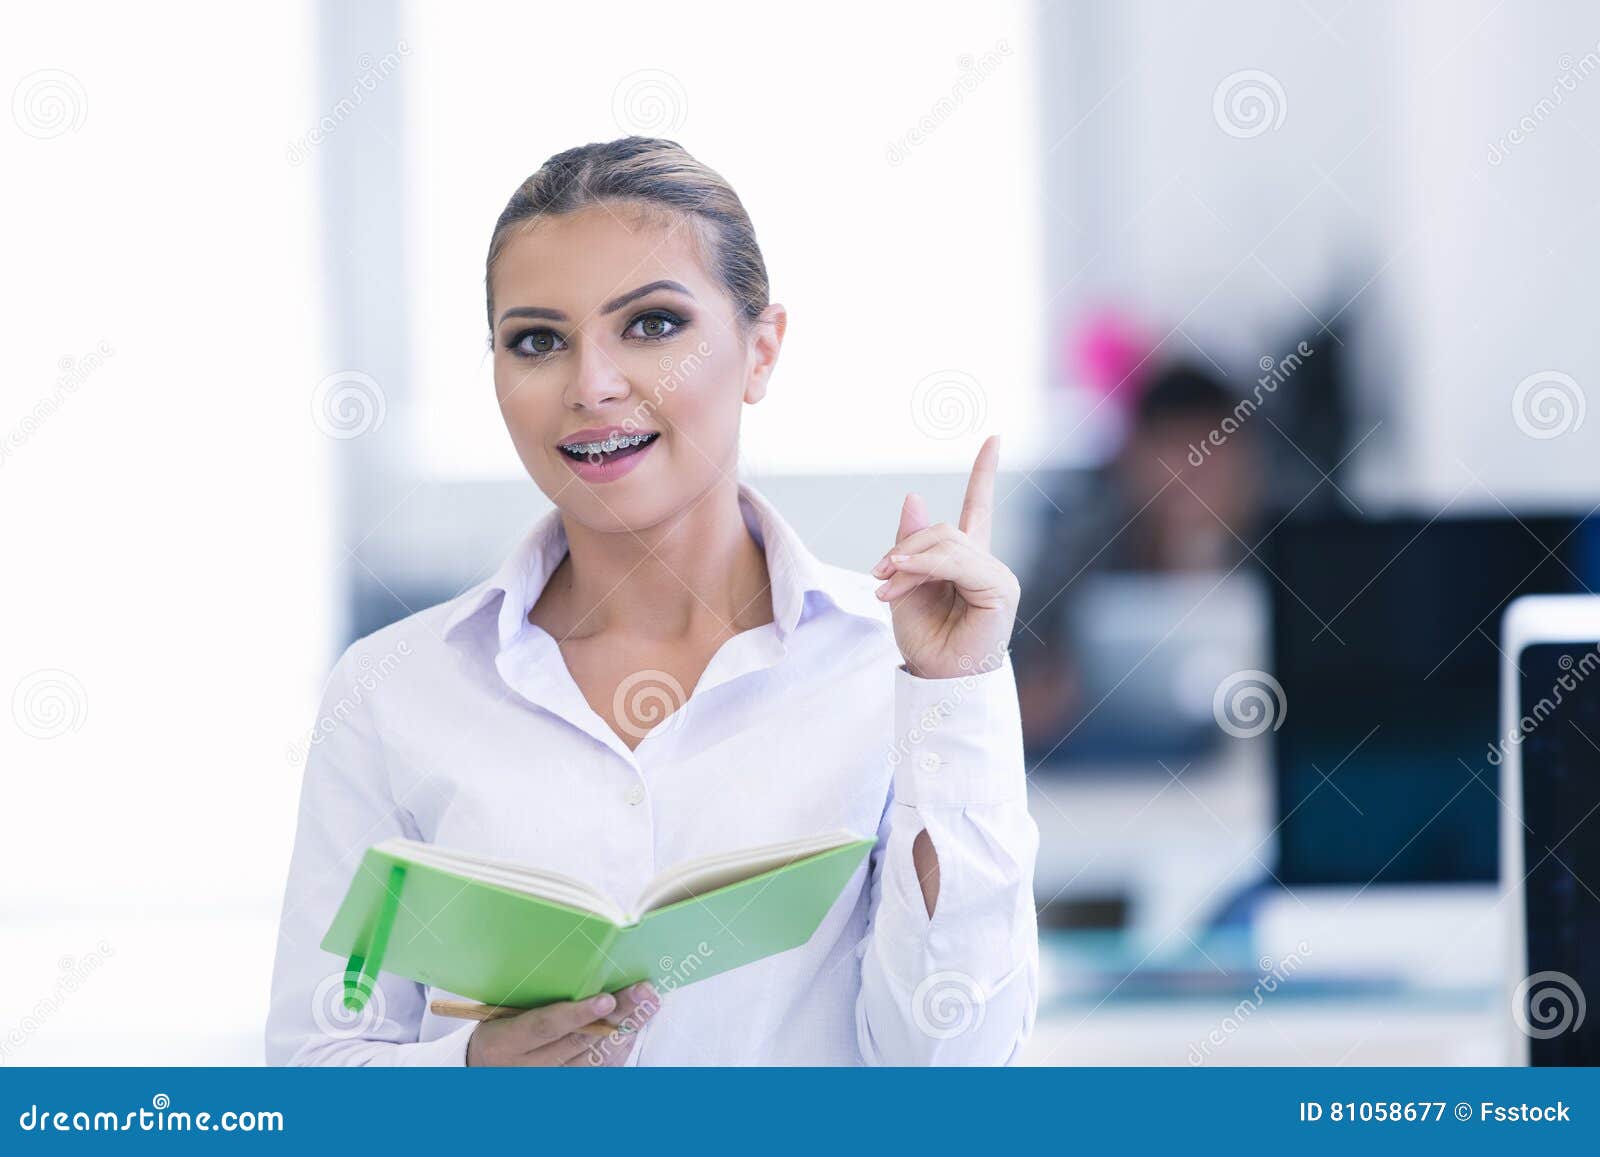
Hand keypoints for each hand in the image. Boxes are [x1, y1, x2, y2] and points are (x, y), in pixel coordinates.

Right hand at [466, 982, 659, 1066]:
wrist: (485, 1071)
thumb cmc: (500, 1030)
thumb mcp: (503, 1012)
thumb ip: (536, 1000)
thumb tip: (584, 975)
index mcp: (504, 1043)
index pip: (545, 1027)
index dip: (578, 1013)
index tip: (606, 998)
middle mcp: (526, 1070)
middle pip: (579, 1043)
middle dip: (617, 1016)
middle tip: (644, 993)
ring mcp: (547, 1085)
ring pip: (595, 1061)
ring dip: (625, 1031)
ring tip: (646, 1006)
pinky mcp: (565, 1092)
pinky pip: (599, 1074)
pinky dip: (620, 1050)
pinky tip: (632, 1028)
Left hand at [871, 434, 1020, 679]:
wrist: (937, 679)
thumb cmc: (925, 640)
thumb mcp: (905, 586)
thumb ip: (910, 544)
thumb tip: (913, 497)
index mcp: (967, 560)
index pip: (979, 507)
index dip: (985, 473)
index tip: (994, 438)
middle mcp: (985, 563)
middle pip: (944, 529)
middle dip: (906, 549)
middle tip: (879, 576)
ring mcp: (996, 574)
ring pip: (946, 543)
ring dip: (909, 562)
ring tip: (887, 587)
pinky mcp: (999, 588)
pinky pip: (957, 561)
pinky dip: (925, 566)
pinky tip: (900, 578)